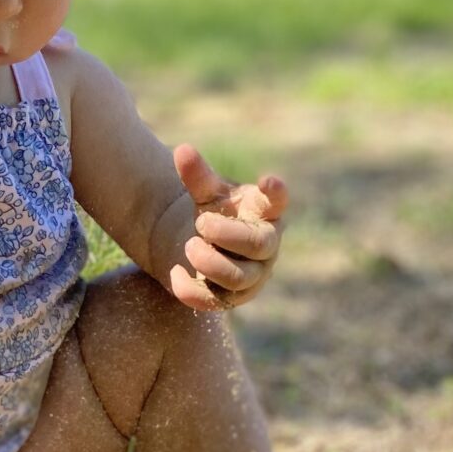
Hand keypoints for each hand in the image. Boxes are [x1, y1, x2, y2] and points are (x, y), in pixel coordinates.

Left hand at [167, 143, 286, 311]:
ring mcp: (252, 275)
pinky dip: (191, 290)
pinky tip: (175, 274)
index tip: (268, 180)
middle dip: (227, 234)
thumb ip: (197, 175)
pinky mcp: (232, 298)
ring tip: (189, 246)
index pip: (277, 202)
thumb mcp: (206, 194)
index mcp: (265, 212)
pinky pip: (215, 301)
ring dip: (210, 262)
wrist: (203, 248)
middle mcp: (266, 245)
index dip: (276, 193)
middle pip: (258, 245)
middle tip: (199, 223)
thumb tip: (182, 150)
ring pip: (239, 278)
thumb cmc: (215, 213)